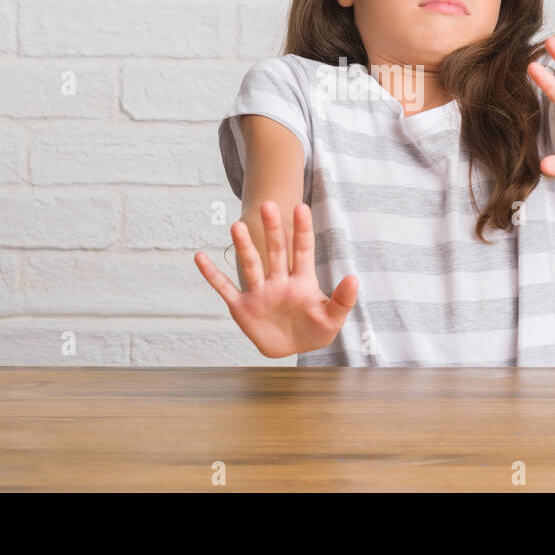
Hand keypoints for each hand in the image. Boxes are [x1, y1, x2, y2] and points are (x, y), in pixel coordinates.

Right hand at [193, 200, 358, 358]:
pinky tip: (200, 257)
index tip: (301, 208)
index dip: (302, 230)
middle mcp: (279, 281)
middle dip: (272, 230)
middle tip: (269, 205)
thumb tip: (355, 279)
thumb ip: (343, 300)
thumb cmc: (314, 330)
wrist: (291, 349)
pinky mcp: (242, 307)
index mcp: (302, 281)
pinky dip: (212, 275)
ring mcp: (259, 292)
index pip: (303, 250)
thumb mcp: (332, 318)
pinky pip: (225, 288)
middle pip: (276, 251)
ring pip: (251, 265)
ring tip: (237, 226)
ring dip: (244, 247)